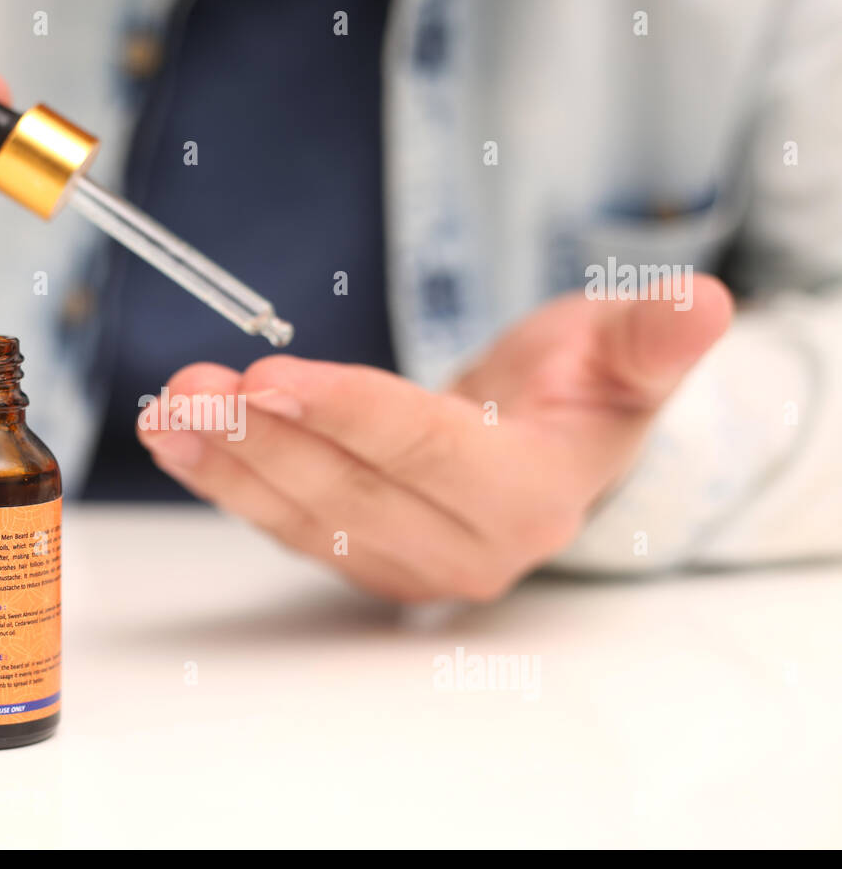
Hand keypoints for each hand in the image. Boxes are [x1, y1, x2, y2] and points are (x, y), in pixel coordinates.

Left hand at [137, 276, 733, 601]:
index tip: (271, 376)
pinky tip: (179, 438)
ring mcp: (406, 565)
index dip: (349, 414)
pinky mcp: (362, 561)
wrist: (543, 446)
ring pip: (304, 517)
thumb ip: (651, 339)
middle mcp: (465, 549)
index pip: (427, 451)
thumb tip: (700, 304)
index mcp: (530, 495)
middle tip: (192, 386)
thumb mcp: (623, 354)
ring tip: (167, 409)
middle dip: (263, 438)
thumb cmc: (581, 389)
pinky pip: (284, 524)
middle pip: (349, 492)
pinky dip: (227, 480)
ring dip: (226, 463)